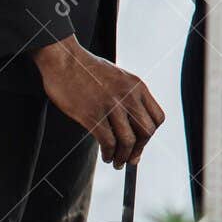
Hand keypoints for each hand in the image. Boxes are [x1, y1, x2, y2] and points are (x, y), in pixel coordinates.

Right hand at [31, 36, 164, 166]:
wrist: (64, 59)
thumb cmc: (87, 70)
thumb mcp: (118, 77)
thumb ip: (128, 97)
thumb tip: (132, 125)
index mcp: (137, 86)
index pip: (157, 118)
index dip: (150, 135)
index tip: (141, 144)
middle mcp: (128, 95)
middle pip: (146, 132)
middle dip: (139, 150)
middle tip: (130, 159)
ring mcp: (111, 105)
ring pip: (128, 140)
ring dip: (123, 157)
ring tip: (116, 162)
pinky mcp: (92, 114)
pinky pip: (108, 141)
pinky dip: (109, 154)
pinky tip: (105, 156)